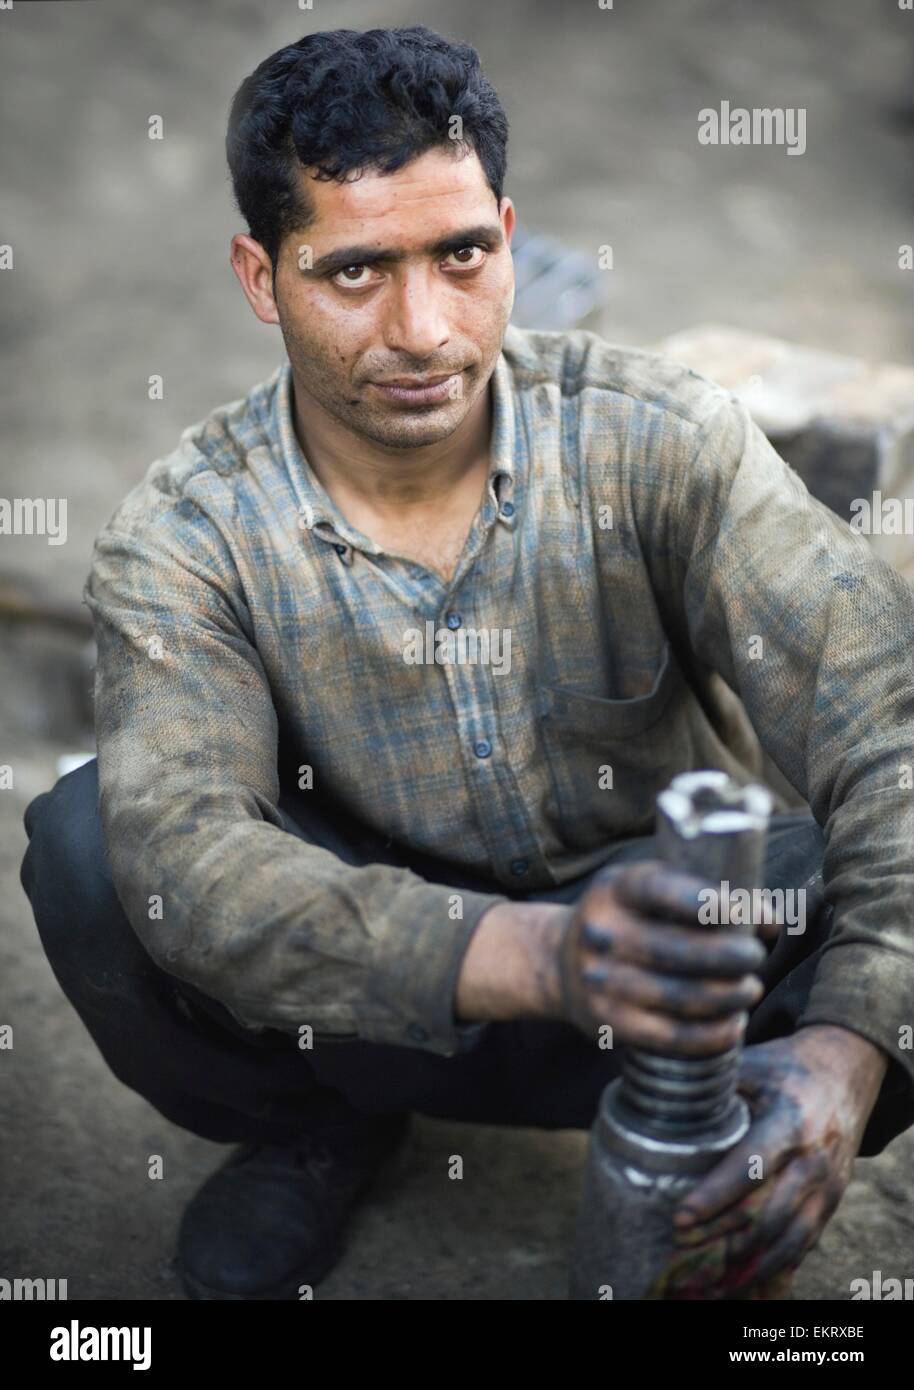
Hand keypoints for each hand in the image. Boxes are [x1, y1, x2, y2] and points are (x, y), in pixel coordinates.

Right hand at [557, 861, 766, 1054]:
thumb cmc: (630, 919)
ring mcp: (600, 979)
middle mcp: (602, 932)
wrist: (559, 961)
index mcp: (615, 888)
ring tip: (749, 990)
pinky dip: (709, 1034)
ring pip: (679, 997)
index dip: (706, 903)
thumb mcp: (652, 890)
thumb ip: (709, 896)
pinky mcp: (605, 1020)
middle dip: (729, 957)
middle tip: (754, 957)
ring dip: (727, 997)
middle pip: (677, 951)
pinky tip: (731, 1025)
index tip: (742, 915)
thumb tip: (769, 921)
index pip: (660, 891)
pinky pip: (668, 1036)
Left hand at [664, 1024, 889, 1294]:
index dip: (715, 1197)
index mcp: (790, 1121)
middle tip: (684, 1253)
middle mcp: (813, 1159)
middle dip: (725, 1239)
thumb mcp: (752, 1064)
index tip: (680, 1218)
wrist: (844, 1072)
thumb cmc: (786, 1067)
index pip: (751, 1167)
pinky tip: (746, 1280)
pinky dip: (776, 1266)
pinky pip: (805, 1243)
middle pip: (769, 1213)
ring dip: (750, 1263)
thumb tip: (653, 1092)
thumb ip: (712, 1084)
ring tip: (709, 1280)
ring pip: (790, 1238)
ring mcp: (827, 1185)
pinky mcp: (832, 1201)